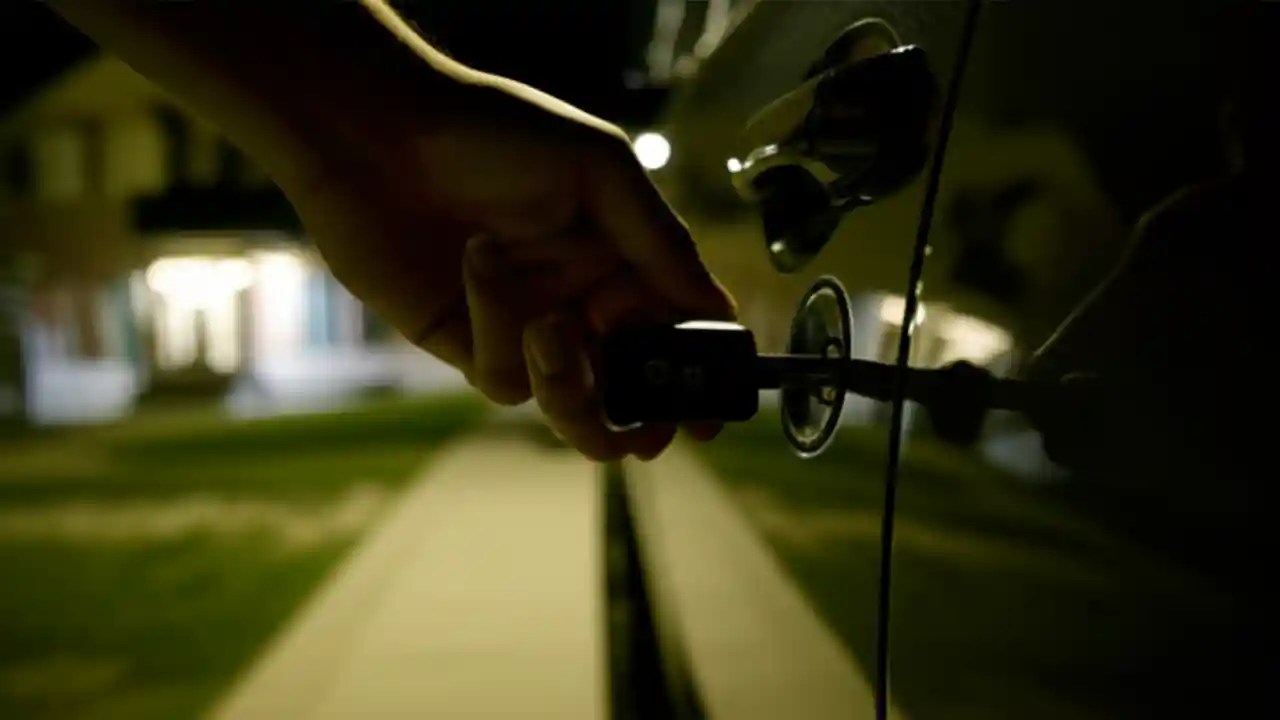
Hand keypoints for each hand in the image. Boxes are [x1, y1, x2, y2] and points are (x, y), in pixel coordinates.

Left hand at [281, 75, 734, 459]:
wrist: (377, 134)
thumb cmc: (493, 133)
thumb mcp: (598, 169)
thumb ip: (660, 243)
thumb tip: (717, 309)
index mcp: (623, 256)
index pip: (676, 328)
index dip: (695, 374)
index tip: (707, 412)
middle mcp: (582, 298)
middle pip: (631, 385)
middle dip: (642, 414)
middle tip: (649, 432)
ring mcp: (526, 328)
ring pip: (573, 401)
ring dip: (568, 382)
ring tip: (548, 332)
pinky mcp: (469, 345)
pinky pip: (506, 381)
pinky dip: (497, 333)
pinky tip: (477, 267)